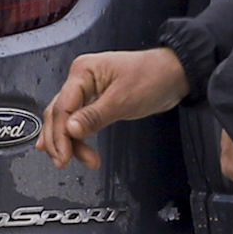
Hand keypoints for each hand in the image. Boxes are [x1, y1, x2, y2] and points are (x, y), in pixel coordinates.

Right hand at [39, 47, 187, 167]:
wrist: (174, 74)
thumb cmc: (153, 77)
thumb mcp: (123, 100)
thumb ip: (94, 116)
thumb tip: (71, 130)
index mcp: (83, 71)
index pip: (62, 107)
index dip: (60, 135)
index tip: (64, 156)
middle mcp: (80, 79)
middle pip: (58, 113)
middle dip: (60, 140)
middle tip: (64, 162)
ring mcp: (86, 90)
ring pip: (65, 119)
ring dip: (67, 141)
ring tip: (72, 160)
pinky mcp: (94, 101)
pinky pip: (77, 119)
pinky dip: (74, 135)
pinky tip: (72, 148)